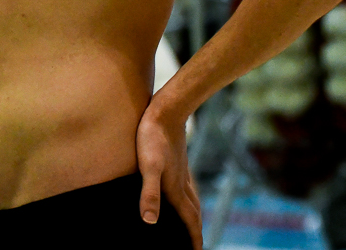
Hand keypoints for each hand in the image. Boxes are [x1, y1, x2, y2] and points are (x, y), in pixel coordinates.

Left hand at [136, 101, 201, 249]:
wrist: (166, 109)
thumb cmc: (153, 137)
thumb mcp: (148, 166)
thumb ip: (150, 193)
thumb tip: (150, 221)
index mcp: (176, 189)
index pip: (189, 220)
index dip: (193, 238)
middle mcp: (183, 183)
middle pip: (194, 213)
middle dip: (196, 230)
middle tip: (197, 244)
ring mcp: (182, 171)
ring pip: (192, 199)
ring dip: (193, 215)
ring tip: (192, 223)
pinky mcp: (177, 161)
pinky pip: (187, 187)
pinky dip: (187, 197)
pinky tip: (179, 192)